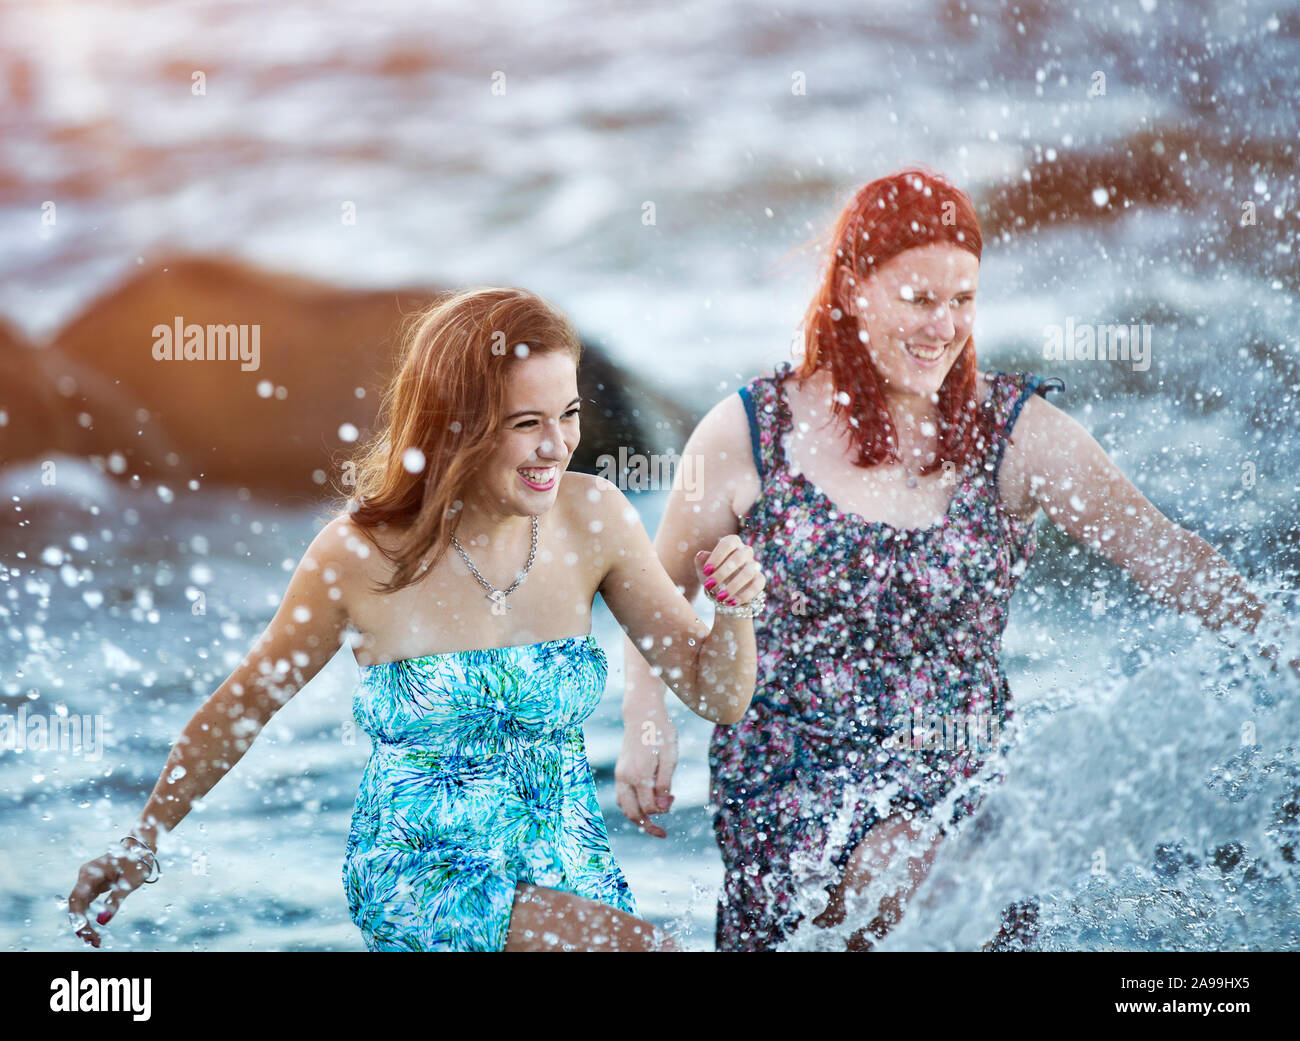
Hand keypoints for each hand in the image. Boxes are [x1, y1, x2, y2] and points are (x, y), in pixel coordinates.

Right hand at [68, 841, 155, 947]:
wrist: (142, 846)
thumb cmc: (136, 861)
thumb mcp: (128, 883)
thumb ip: (114, 901)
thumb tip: (103, 921)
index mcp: (89, 873)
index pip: (76, 900)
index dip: (78, 918)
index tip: (85, 933)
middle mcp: (85, 877)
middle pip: (76, 905)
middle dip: (82, 925)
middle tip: (93, 941)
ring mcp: (89, 881)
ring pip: (81, 906)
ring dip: (85, 923)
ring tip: (94, 941)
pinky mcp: (94, 885)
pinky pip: (87, 903)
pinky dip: (90, 916)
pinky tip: (95, 930)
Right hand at [614, 711, 678, 838]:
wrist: (642, 714)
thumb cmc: (660, 734)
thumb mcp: (670, 758)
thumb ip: (665, 784)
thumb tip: (663, 807)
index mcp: (638, 775)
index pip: (648, 807)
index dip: (663, 810)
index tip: (673, 798)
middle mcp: (625, 777)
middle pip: (632, 813)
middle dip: (647, 825)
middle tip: (662, 833)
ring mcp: (620, 775)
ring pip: (624, 807)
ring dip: (638, 816)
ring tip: (654, 819)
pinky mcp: (620, 772)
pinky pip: (622, 797)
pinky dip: (632, 805)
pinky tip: (646, 802)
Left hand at [695, 534, 764, 607]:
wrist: (723, 594)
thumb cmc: (713, 576)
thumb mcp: (703, 569)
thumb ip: (701, 561)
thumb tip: (701, 555)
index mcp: (732, 543)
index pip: (728, 543)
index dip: (717, 556)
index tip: (706, 571)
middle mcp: (745, 551)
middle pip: (739, 557)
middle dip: (723, 572)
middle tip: (709, 585)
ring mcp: (755, 565)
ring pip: (748, 571)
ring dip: (733, 585)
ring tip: (720, 597)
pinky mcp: (760, 580)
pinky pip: (757, 585)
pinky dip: (744, 595)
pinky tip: (731, 602)